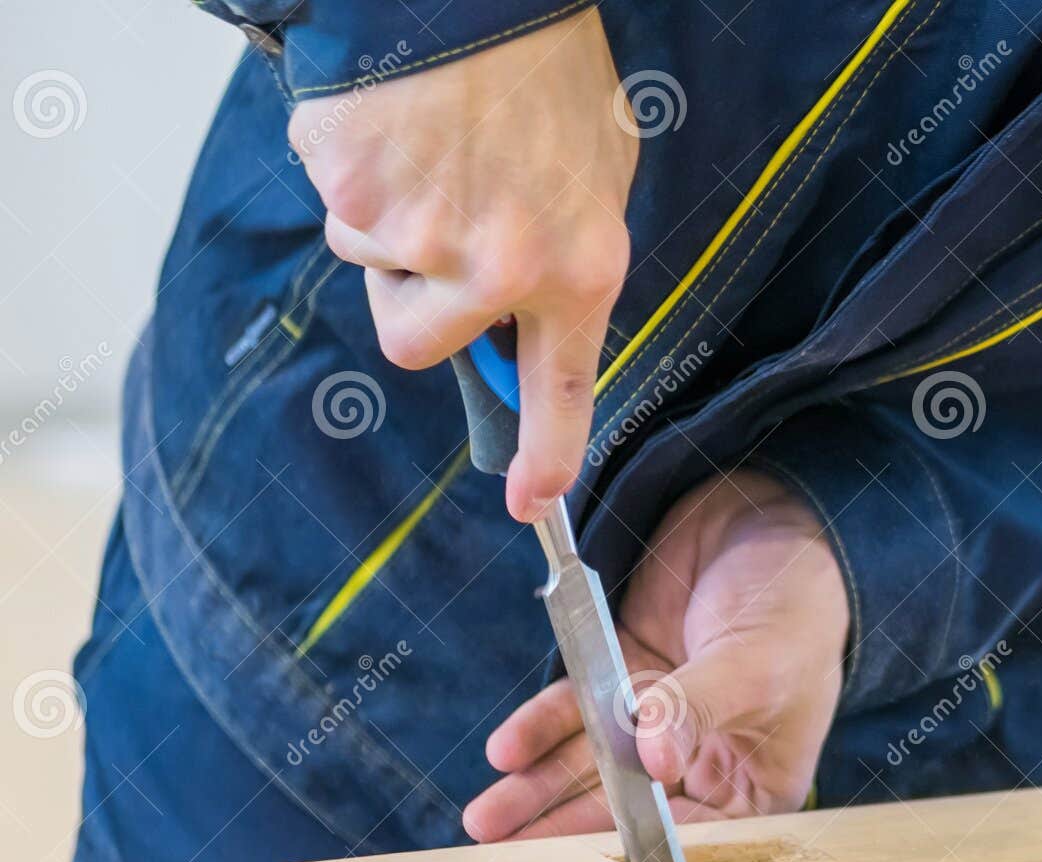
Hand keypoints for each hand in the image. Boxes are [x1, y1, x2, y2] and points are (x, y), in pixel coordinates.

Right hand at [289, 9, 637, 522]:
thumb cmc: (545, 68)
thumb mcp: (596, 170)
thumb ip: (563, 256)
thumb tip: (518, 319)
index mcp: (577, 267)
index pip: (560, 388)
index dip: (547, 453)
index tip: (533, 503)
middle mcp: (498, 271)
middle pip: (415, 342)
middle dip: (412, 297)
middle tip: (439, 224)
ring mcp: (419, 237)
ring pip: (370, 269)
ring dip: (385, 224)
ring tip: (430, 148)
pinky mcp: (353, 194)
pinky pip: (336, 206)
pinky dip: (354, 173)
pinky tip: (395, 123)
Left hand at [462, 471, 849, 839]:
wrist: (768, 520)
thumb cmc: (794, 604)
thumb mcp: (755, 663)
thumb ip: (696, 709)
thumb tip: (655, 759)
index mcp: (755, 784)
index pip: (689, 834)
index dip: (633, 851)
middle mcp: (703, 761)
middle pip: (626, 808)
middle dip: (564, 829)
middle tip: (507, 855)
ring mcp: (658, 719)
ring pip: (591, 764)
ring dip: (536, 788)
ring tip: (486, 816)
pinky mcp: (624, 677)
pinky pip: (575, 710)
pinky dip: (540, 727)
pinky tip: (507, 748)